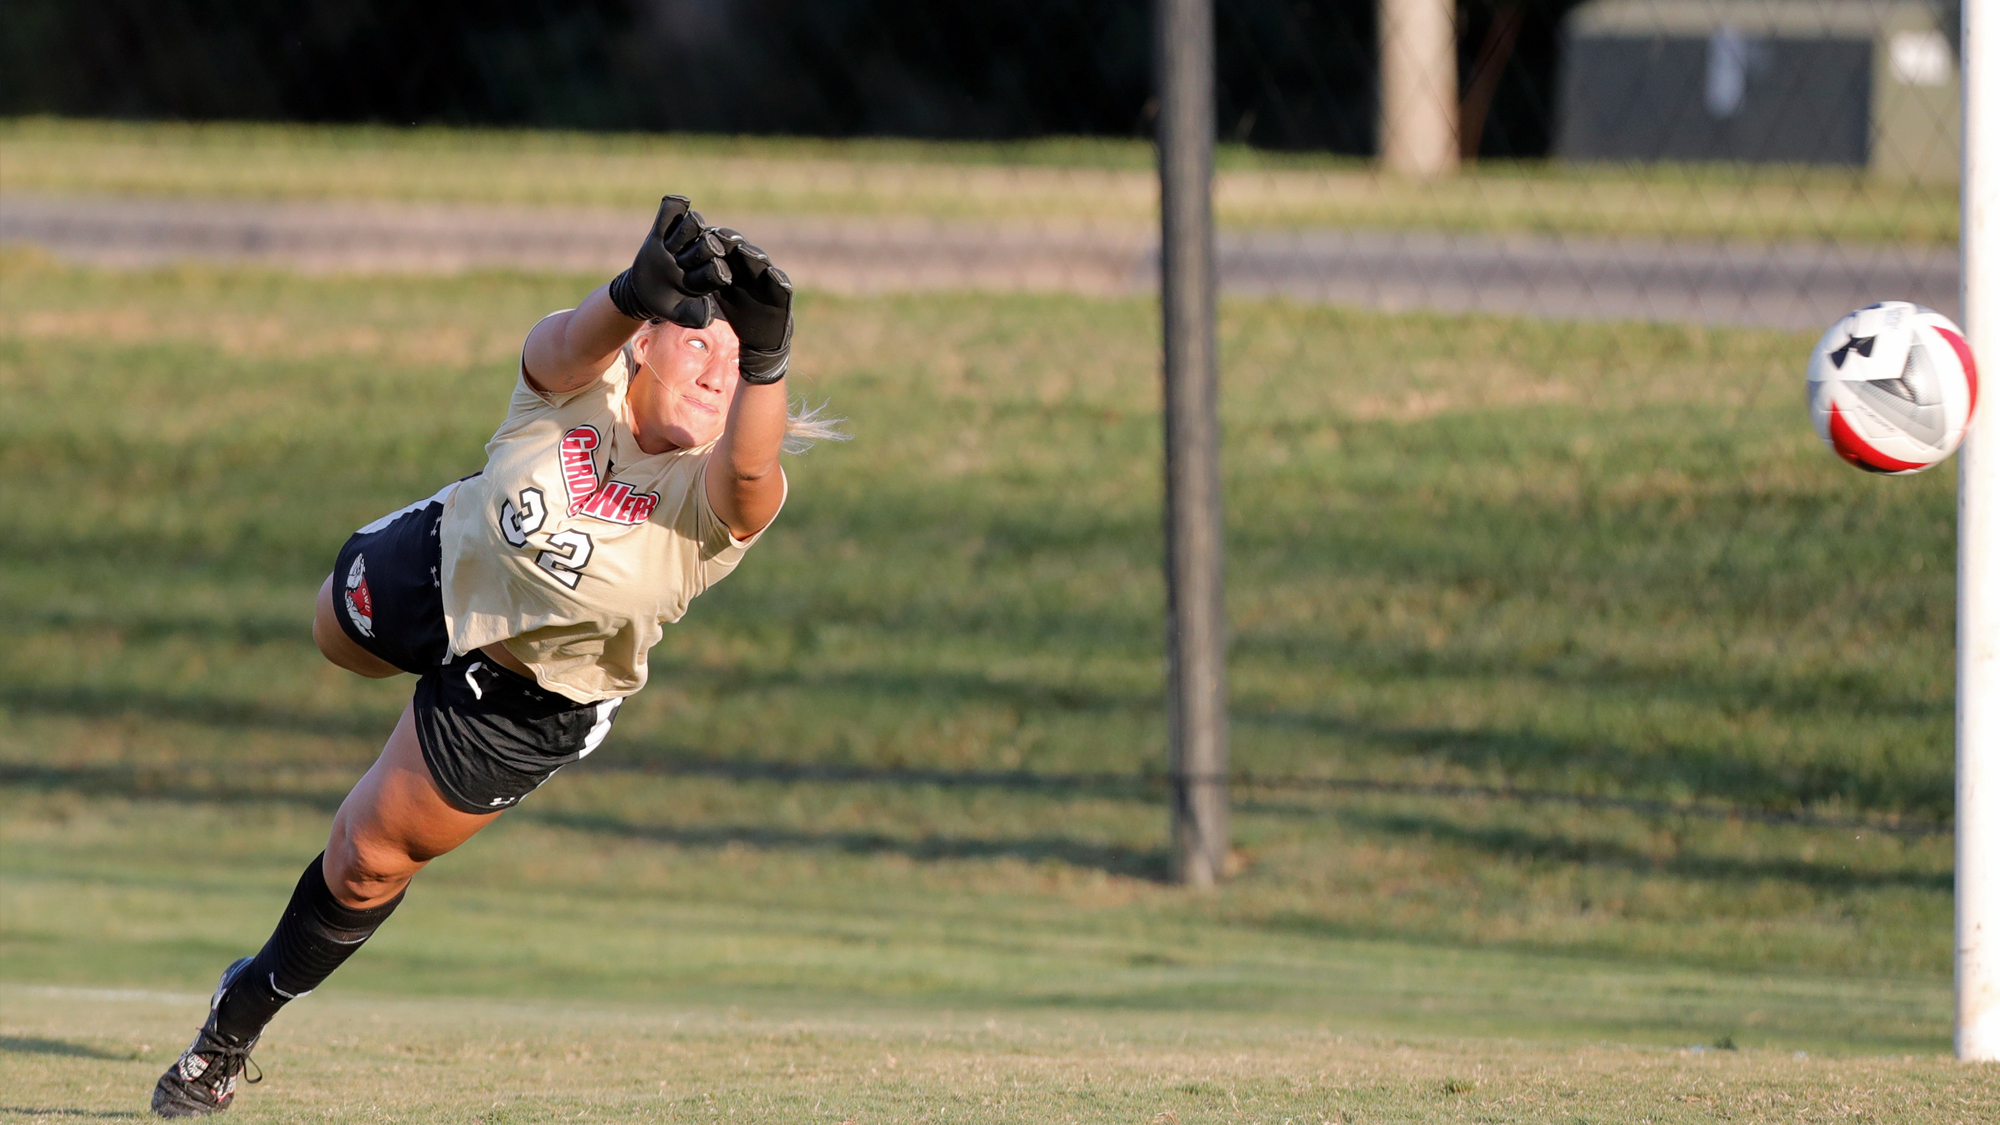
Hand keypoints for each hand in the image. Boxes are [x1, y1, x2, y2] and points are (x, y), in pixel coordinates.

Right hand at [607, 196, 732, 326]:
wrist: (644, 293)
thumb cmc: (668, 305)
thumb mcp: (679, 314)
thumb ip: (695, 315)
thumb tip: (709, 312)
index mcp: (708, 274)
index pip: (715, 269)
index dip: (716, 269)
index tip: (717, 269)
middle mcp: (698, 254)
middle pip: (705, 244)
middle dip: (703, 247)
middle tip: (695, 254)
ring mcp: (681, 241)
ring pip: (691, 226)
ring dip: (690, 227)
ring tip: (689, 229)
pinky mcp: (663, 231)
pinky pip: (669, 214)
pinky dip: (673, 208)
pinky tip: (679, 201)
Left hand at [712, 230, 792, 383]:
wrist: (761, 336)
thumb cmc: (739, 311)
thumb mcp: (720, 293)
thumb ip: (708, 278)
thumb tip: (681, 263)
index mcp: (737, 267)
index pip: (726, 249)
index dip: (717, 241)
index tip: (705, 233)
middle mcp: (753, 268)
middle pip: (743, 251)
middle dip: (734, 243)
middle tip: (723, 236)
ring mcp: (769, 280)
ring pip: (762, 264)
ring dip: (755, 256)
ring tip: (745, 251)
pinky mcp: (782, 295)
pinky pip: (783, 286)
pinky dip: (779, 280)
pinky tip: (773, 274)